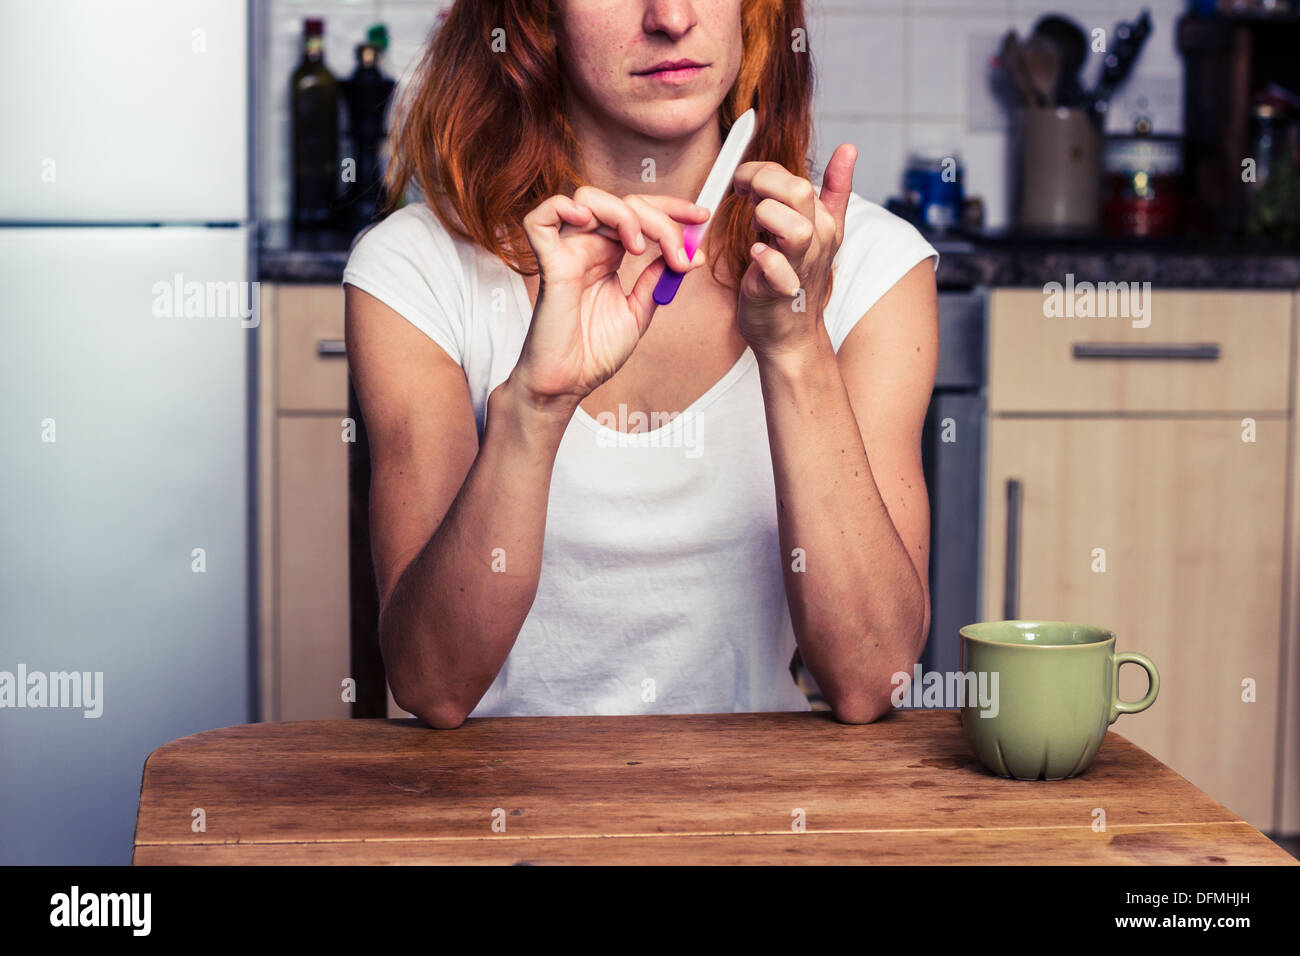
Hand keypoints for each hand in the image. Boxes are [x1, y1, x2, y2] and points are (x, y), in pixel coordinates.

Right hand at [509, 186, 709, 407]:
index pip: (640, 213)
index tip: (702, 217)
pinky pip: (539, 220)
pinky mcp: (548, 266)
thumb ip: (657, 280)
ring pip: (588, 199)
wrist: (568, 385)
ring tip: (638, 247)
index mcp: (609, 256)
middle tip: (681, 253)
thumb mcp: (639, 312)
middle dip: (661, 219)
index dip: (672, 208)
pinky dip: (561, 207)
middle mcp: (588, 248)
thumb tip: (691, 254)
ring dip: (623, 214)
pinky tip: (586, 221)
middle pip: (623, 203)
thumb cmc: (594, 353)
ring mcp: (567, 254)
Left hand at [732, 144, 855, 358]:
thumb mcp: (816, 231)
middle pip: (799, 192)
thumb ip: (833, 190)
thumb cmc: (793, 279)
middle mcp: (817, 240)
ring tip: (756, 231)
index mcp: (822, 221)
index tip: (745, 186)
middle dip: (761, 184)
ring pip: (794, 227)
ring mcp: (800, 265)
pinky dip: (765, 259)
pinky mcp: (780, 290)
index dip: (762, 172)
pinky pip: (777, 269)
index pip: (795, 178)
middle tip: (744, 199)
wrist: (788, 335)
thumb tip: (849, 149)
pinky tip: (756, 256)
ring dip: (766, 219)